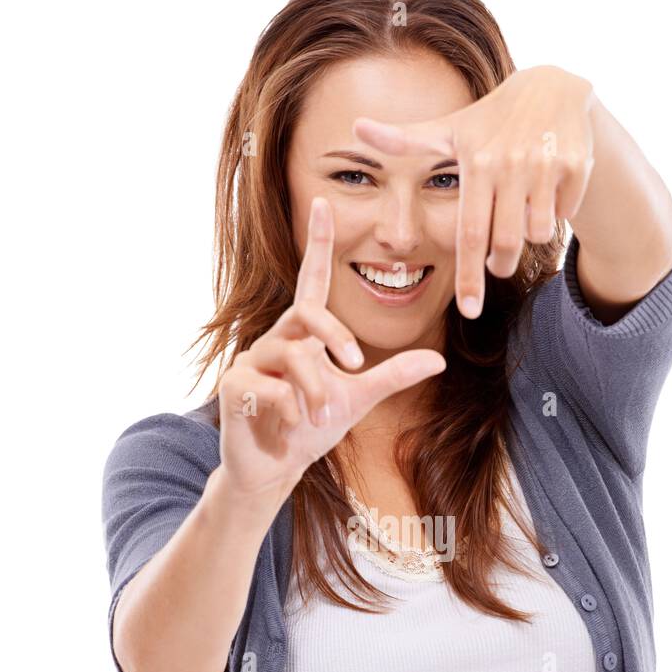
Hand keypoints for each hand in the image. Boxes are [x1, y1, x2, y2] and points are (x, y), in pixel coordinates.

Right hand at [217, 196, 445, 501]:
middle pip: (307, 315)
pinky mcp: (233, 385)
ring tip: (320, 417)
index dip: (319, 243)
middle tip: (355, 368)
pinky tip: (289, 423)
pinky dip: (288, 408)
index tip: (324, 203)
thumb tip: (438, 360)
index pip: (313, 280)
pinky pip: (268, 386)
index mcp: (303, 334)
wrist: (274, 468)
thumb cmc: (310, 427)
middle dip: (335, 338)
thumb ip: (393, 375)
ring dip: (314, 390)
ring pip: (292, 357)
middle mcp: (276, 338)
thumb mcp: (358, 399)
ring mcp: (251, 359)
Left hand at [353, 66, 596, 317]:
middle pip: (505, 243)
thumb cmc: (488, 119)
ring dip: (529, 236)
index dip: (470, 279)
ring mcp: (546, 164)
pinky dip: (557, 212)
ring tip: (521, 215)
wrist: (552, 88)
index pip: (469, 234)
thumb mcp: (448, 128)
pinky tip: (548, 189)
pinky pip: (564, 214)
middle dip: (500, 266)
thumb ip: (404, 140)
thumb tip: (355, 129)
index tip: (469, 312)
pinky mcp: (577, 165)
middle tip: (497, 265)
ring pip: (538, 233)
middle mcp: (511, 163)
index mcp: (476, 162)